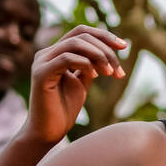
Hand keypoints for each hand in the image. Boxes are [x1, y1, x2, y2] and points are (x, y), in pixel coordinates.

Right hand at [20, 26, 127, 148]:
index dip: (104, 36)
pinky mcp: (40, 74)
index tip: (124, 47)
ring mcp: (42, 62)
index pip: (82, 32)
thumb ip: (90, 66)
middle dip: (105, 49)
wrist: (48, 132)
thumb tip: (107, 52)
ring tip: (110, 73)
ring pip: (75, 43)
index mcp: (56, 53)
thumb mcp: (82, 83)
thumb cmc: (63, 110)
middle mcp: (46, 53)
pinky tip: (95, 76)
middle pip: (81, 35)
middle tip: (118, 70)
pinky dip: (85, 64)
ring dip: (99, 56)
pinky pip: (66, 58)